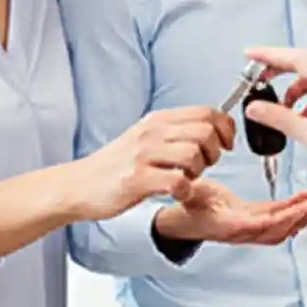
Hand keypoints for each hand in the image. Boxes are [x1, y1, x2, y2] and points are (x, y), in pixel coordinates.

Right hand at [69, 107, 234, 220]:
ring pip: (194, 155)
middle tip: (203, 167)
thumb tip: (213, 128)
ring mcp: (143, 155)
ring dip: (198, 173)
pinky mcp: (137, 179)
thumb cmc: (117, 165)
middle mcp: (152, 132)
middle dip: (214, 153)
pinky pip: (177, 182)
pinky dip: (184, 192)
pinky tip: (176, 194)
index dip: (225, 129)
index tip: (226, 145)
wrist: (79, 185)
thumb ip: (177, 131)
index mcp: (159, 120)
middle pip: (205, 133)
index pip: (207, 112)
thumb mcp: (147, 137)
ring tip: (185, 180)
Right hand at [154, 178, 306, 243]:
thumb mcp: (187, 196)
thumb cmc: (185, 208)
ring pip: (282, 227)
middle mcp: (243, 231)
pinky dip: (295, 210)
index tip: (299, 207)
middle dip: (301, 216)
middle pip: (278, 228)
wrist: (180, 221)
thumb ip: (189, 193)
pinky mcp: (253, 220)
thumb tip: (184, 187)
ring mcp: (250, 228)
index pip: (261, 224)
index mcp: (229, 225)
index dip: (282, 217)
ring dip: (303, 215)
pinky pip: (278, 219)